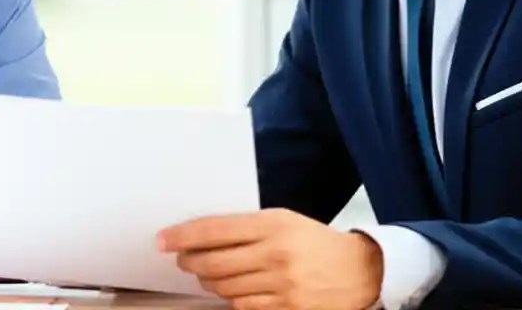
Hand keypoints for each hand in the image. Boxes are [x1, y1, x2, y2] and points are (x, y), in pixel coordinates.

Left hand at [158, 208, 382, 309]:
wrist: (359, 270)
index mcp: (273, 224)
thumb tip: (200, 237)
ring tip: (207, 273)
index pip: (214, 229)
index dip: (182, 236)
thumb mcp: (283, 220)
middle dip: (189, 261)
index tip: (162, 240)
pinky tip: (233, 289)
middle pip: (212, 262)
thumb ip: (246, 228)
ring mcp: (281, 285)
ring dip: (207, 281)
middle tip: (182, 259)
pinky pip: (242, 306)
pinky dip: (231, 298)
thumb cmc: (314, 242)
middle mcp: (275, 254)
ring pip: (223, 287)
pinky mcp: (286, 308)